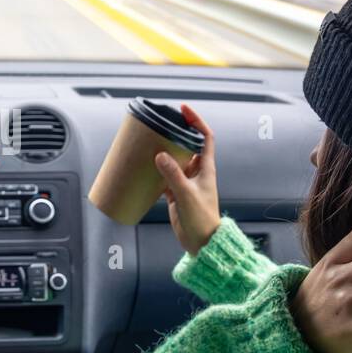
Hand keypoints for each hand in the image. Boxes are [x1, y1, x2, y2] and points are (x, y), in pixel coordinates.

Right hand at [155, 104, 219, 256]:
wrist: (202, 243)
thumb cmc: (201, 220)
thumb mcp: (186, 195)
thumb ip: (173, 175)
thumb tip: (160, 155)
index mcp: (206, 168)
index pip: (205, 137)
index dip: (196, 121)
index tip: (184, 110)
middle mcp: (197, 172)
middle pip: (188, 145)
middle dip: (176, 133)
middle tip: (161, 123)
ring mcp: (186, 182)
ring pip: (175, 160)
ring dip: (165, 151)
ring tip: (150, 141)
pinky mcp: (176, 193)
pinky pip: (165, 175)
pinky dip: (156, 170)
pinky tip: (145, 167)